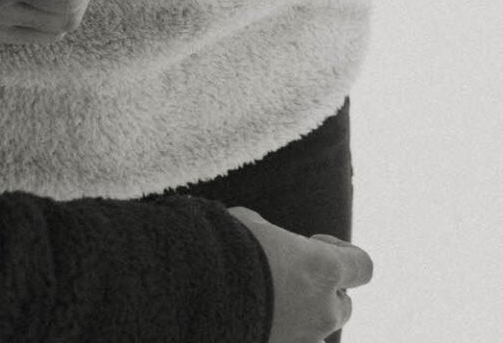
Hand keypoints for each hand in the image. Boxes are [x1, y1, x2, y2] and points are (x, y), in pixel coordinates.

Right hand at [229, 207, 372, 342]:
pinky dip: (285, 333)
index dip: (345, 253)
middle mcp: (323, 308)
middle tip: (290, 277)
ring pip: (319, 331)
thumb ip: (276, 238)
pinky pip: (295, 342)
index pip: (363, 266)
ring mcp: (306, 339)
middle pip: (344, 303)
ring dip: (304, 317)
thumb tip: (272, 241)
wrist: (195, 288)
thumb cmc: (226, 248)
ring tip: (270, 302)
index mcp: (324, 267)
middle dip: (324, 291)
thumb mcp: (253, 225)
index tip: (317, 244)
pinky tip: (257, 317)